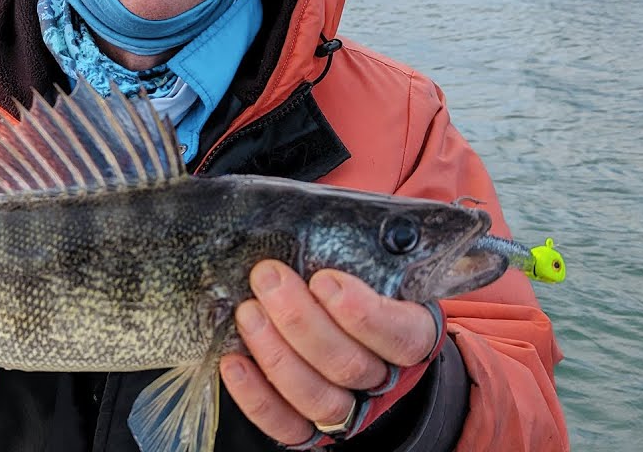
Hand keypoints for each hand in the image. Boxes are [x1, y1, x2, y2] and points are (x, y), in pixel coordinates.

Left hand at [219, 263, 437, 446]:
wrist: (352, 333)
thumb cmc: (357, 284)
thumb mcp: (370, 263)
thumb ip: (356, 248)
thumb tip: (317, 213)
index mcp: (409, 333)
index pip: (400, 336)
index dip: (364, 314)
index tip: (325, 279)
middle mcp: (381, 376)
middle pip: (349, 364)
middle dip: (301, 321)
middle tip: (267, 277)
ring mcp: (347, 407)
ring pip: (319, 398)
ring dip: (276, 353)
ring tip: (247, 313)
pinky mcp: (310, 429)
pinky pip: (285, 426)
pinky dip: (256, 397)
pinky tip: (233, 362)